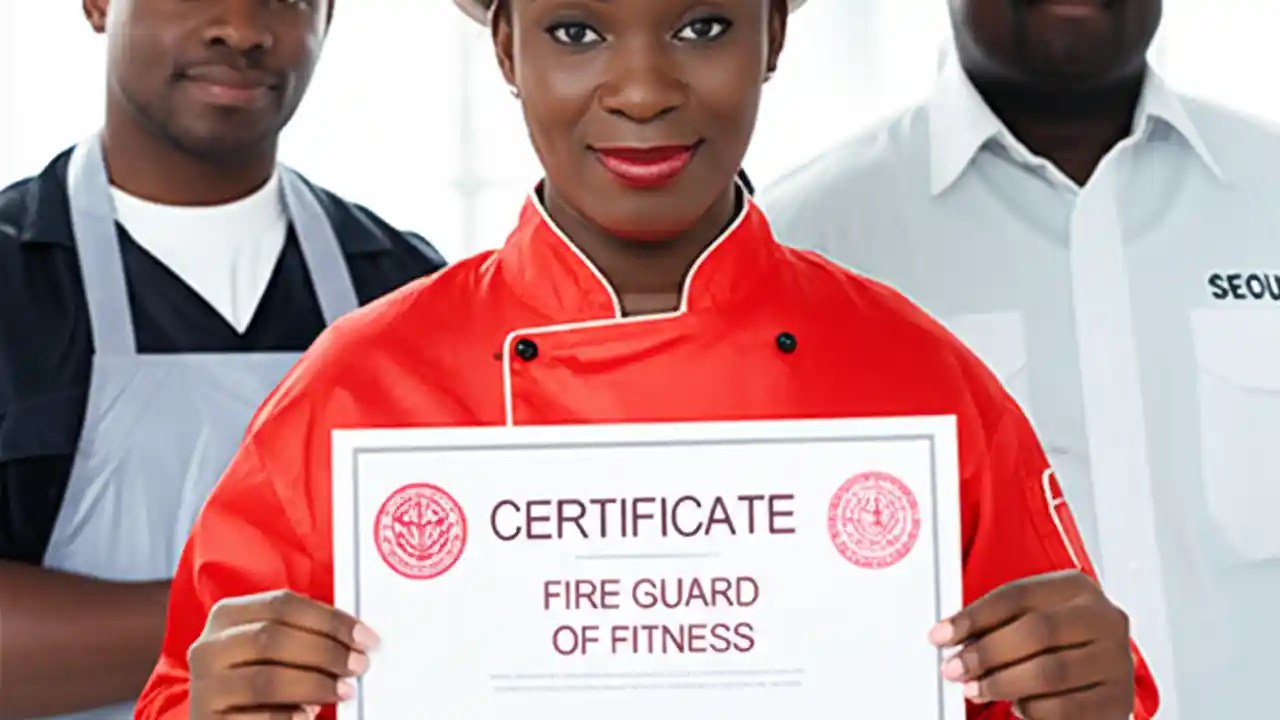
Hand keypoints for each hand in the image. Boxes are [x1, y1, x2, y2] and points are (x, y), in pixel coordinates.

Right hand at [189, 589, 378, 718]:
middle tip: (359, 664)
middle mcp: (209, 648)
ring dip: (314, 684)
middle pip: (273, 639)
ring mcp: (204, 687)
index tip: (364, 637)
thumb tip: (354, 638)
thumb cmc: (260, 676)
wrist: (226, 718)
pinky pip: (255, 718)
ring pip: (265, 680)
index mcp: (227, 616)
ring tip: (343, 690)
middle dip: (325, 651)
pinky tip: (309, 716)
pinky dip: (288, 717)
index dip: (329, 619)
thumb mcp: (274, 648)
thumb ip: (303, 635)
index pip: (282, 605)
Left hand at [929, 570, 1133, 718]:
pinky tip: (1016, 705)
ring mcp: (1116, 661)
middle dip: (987, 652)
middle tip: (955, 667)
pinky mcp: (1118, 700)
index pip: (1018, 595)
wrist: (1102, 671)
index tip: (942, 635)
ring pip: (1050, 672)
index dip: (975, 616)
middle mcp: (1104, 620)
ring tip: (976, 688)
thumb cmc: (1058, 641)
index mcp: (1077, 588)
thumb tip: (950, 636)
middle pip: (1037, 631)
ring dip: (1002, 684)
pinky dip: (1032, 710)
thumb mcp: (1032, 616)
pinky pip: (1066, 709)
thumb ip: (999, 621)